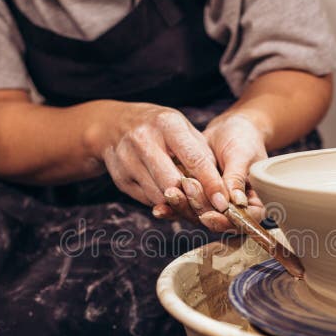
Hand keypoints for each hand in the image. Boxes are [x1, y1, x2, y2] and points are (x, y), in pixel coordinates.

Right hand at [95, 103, 228, 224]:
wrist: (112, 124)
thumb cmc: (158, 127)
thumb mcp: (181, 128)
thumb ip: (201, 153)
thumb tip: (221, 187)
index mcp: (167, 125)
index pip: (193, 159)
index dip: (210, 184)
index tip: (223, 203)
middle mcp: (144, 141)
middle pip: (173, 184)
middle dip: (193, 200)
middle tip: (209, 210)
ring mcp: (128, 161)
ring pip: (160, 197)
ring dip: (179, 205)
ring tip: (192, 204)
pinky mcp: (120, 179)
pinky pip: (148, 200)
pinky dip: (163, 203)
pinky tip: (170, 196)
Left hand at [151, 113, 268, 231]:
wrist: (228, 129)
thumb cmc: (243, 139)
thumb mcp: (242, 155)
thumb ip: (237, 178)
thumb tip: (236, 202)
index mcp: (255, 201)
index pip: (246, 219)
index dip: (227, 222)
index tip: (208, 215)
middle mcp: (235, 209)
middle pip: (219, 221)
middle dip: (200, 210)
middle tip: (185, 193)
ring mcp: (216, 205)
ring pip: (200, 215)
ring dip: (184, 207)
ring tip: (170, 193)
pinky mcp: (199, 199)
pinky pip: (188, 207)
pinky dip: (174, 208)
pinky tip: (160, 206)